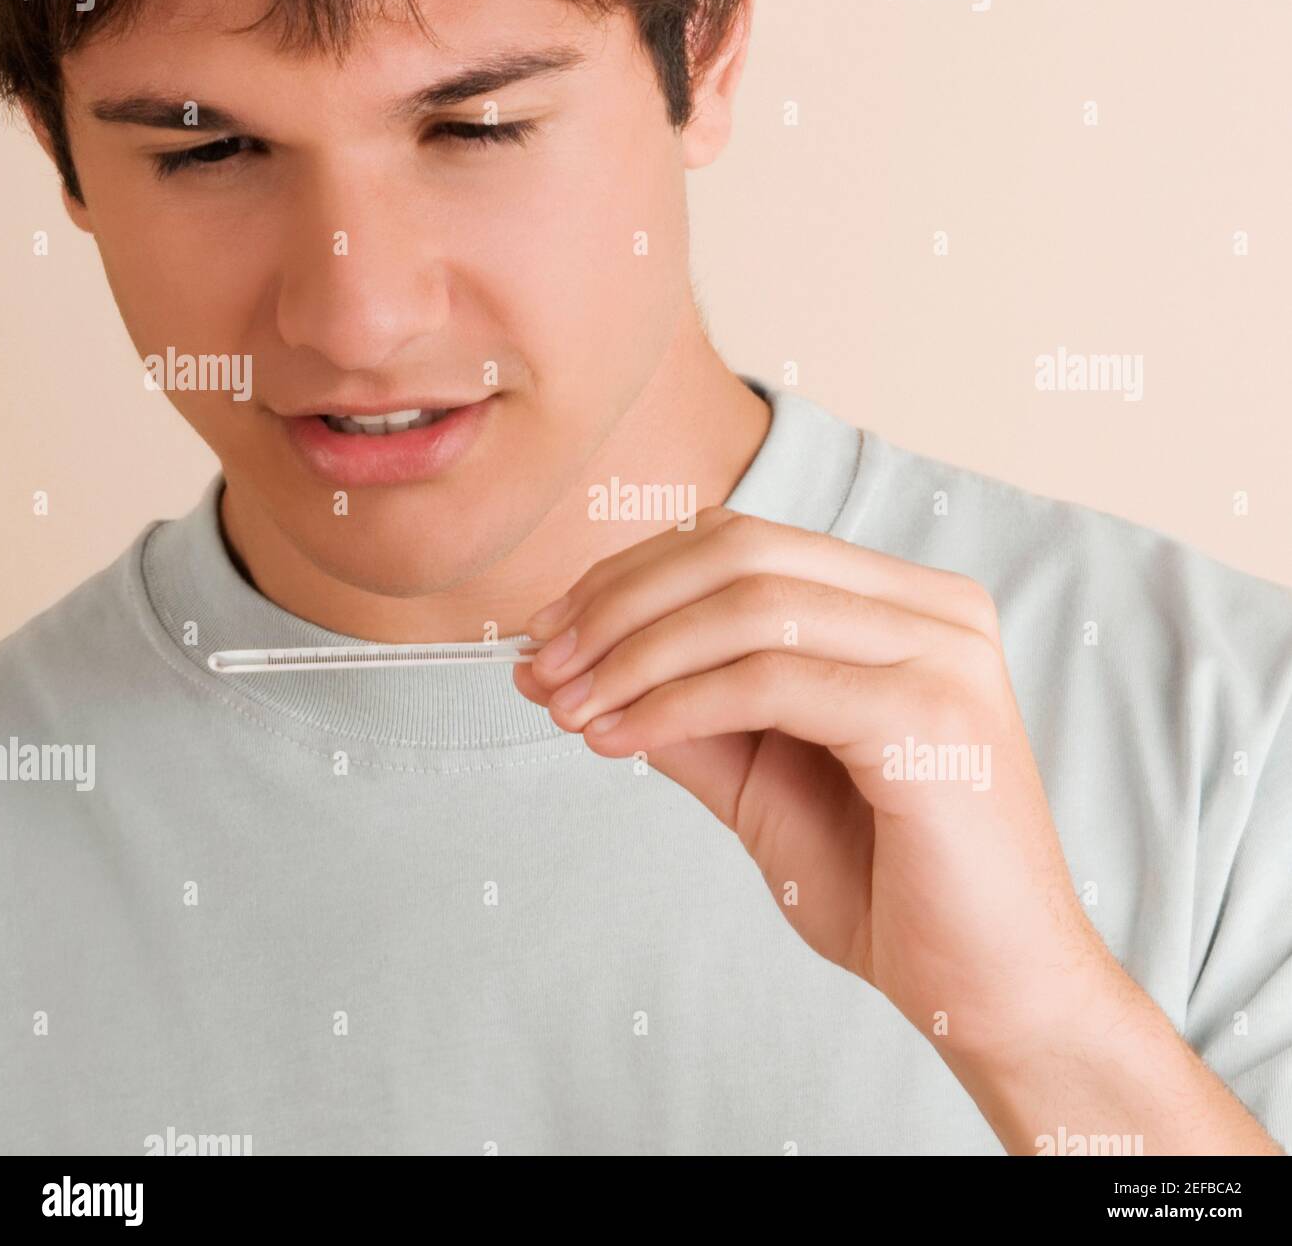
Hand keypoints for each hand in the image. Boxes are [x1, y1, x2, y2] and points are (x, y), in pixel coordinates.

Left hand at [514, 507, 1112, 1063]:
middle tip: (541, 663)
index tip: (548, 632)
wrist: (994, 993)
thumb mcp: (764, 780)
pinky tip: (616, 739)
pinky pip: (770, 681)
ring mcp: (942, 654)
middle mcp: (934, 608)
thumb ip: (691, 715)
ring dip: (634, 652)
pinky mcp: (931, 715)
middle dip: (619, 603)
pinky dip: (675, 702)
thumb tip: (582, 670)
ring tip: (566, 706)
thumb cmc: (888, 884)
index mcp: (903, 604)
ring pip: (750, 605)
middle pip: (742, 552)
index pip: (745, 543)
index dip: (632, 575)